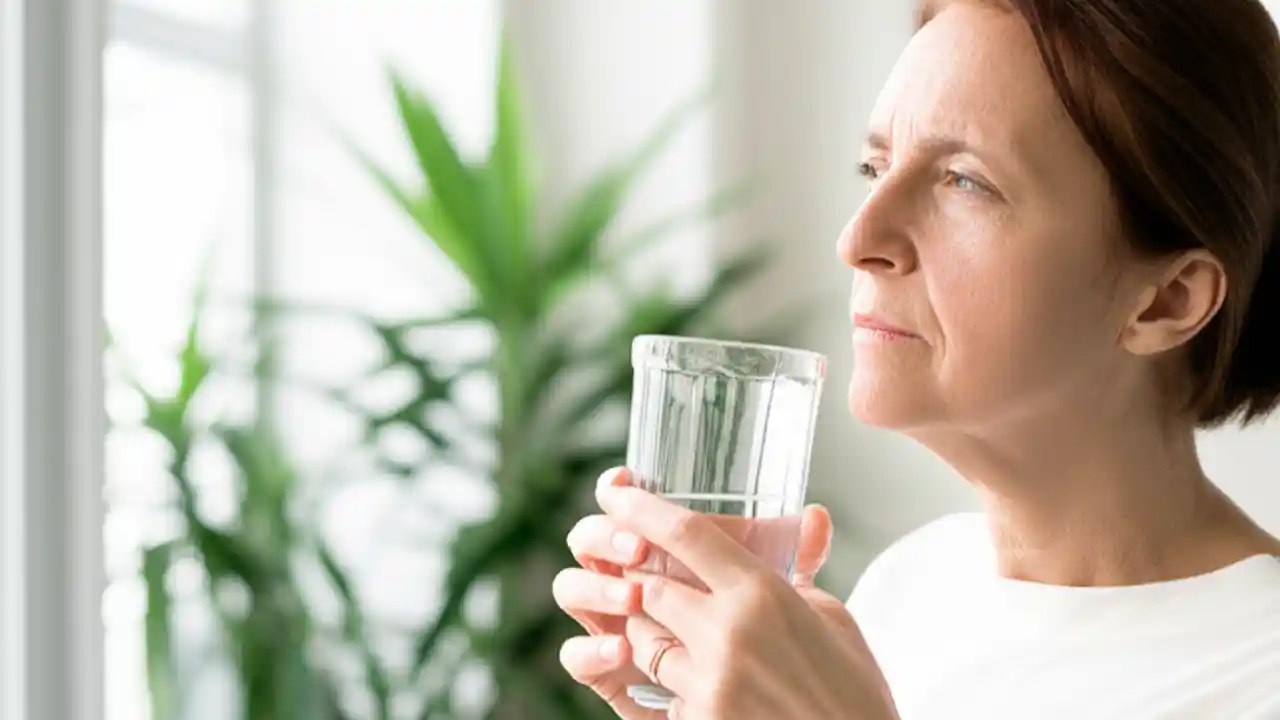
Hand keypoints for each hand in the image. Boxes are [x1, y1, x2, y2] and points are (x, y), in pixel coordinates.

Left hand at [554, 468, 897, 718]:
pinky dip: (671, 688)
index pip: (686, 535)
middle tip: (645, 578)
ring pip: (644, 642)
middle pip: (649, 587)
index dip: (642, 509)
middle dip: (641, 582)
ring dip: (651, 635)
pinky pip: (660, 694)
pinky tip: (705, 689)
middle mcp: (728, 633)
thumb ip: (798, 572)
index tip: (616, 493)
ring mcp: (708, 684)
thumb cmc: (854, 694)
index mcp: (763, 594)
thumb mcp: (834, 619)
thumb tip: (806, 523)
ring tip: (683, 639)